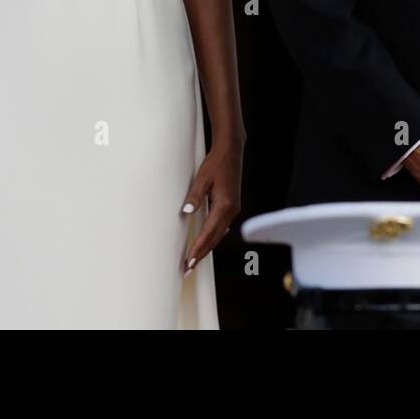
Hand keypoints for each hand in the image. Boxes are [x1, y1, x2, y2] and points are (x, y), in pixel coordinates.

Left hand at [180, 140, 241, 274]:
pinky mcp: (231, 206)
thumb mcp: (202, 178)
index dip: (197, 249)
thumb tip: (186, 211)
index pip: (208, 234)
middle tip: (187, 269)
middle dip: (201, 254)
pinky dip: (213, 237)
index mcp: (224, 206)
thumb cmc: (216, 163)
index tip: (188, 262)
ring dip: (206, 247)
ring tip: (194, 260)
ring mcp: (233, 209)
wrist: (231, 151)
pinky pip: (221, 227)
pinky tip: (207, 242)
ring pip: (219, 235)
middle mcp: (231, 210)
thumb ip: (194, 195)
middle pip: (214, 239)